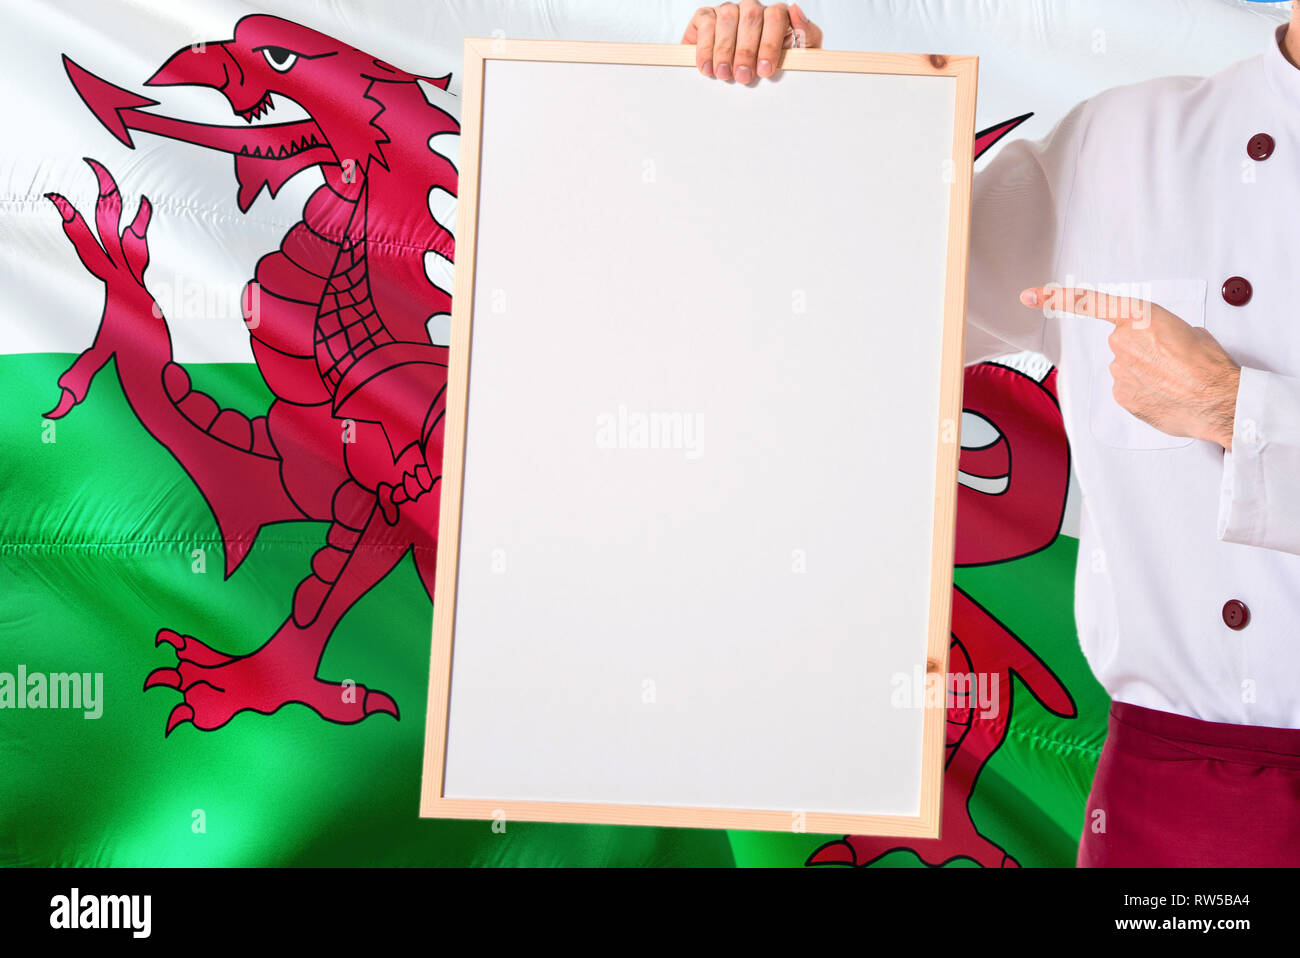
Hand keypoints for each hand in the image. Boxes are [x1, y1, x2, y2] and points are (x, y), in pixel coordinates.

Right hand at [681, 2, 822, 82]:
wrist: (744, 76)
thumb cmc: (772, 67)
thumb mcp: (799, 55)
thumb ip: (807, 34)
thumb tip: (796, 10)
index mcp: (776, 15)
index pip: (776, 16)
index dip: (770, 43)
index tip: (765, 70)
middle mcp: (752, 8)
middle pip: (751, 18)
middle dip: (746, 50)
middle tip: (743, 76)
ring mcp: (728, 10)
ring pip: (727, 18)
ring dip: (725, 50)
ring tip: (724, 74)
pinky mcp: (706, 16)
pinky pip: (705, 23)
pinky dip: (705, 47)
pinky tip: (707, 67)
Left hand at [1020, 285, 1241, 449]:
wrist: (1219, 399)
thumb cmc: (1209, 364)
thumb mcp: (1188, 330)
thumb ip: (1159, 329)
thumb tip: (1157, 341)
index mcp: (1139, 317)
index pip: (1088, 303)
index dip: (1056, 298)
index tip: (1030, 296)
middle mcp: (1122, 342)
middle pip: (1122, 343)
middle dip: (1143, 351)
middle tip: (1171, 361)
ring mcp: (1118, 370)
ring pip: (1126, 368)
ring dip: (1145, 372)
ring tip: (1174, 380)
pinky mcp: (1120, 396)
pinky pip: (1128, 389)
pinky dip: (1144, 392)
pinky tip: (1165, 395)